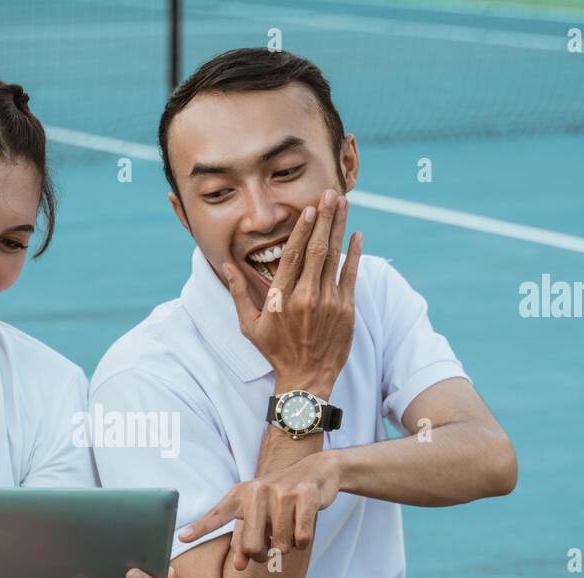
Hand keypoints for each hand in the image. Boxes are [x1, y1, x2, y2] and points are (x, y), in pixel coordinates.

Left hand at [178, 452, 342, 569]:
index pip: (217, 515)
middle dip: (263, 554)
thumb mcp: (258, 513)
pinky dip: (303, 541)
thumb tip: (238, 566)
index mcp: (241, 495)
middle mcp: (258, 491)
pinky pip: (301, 538)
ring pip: (282, 545)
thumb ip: (245, 539)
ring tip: (289, 527)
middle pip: (253, 547)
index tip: (182, 538)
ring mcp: (282, 492)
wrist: (316, 472)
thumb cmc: (281, 498)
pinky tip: (302, 527)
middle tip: (270, 544)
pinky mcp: (305, 496)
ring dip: (288, 545)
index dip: (200, 528)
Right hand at [222, 190, 361, 394]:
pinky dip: (355, 255)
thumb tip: (226, 266)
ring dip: (340, 228)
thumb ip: (238, 293)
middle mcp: (306, 298)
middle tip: (331, 193)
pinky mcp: (346, 311)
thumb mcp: (249, 325)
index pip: (294, 255)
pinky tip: (357, 236)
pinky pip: (351, 276)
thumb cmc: (275, 351)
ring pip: (335, 258)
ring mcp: (329, 304)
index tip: (309, 208)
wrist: (306, 379)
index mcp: (281, 298)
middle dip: (325, 219)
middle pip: (317, 250)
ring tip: (344, 204)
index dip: (303, 229)